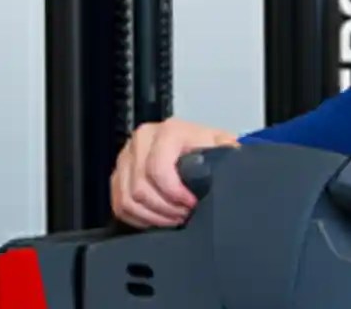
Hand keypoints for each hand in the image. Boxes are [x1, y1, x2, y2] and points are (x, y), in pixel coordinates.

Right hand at [110, 117, 238, 228]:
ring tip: (174, 219)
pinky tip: (158, 219)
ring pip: (128, 200)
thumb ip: (227, 151)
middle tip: (185, 215)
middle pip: (141, 188)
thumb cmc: (207, 145)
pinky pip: (119, 205)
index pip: (158, 169)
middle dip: (166, 209)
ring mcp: (126, 158)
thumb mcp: (222, 143)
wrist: (194, 142)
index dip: (175, 194)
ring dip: (153, 216)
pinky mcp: (118, 175)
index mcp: (168, 131)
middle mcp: (142, 140)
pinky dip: (139, 218)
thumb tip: (231, 161)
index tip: (192, 204)